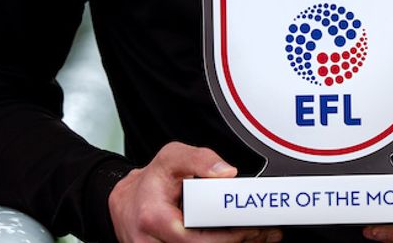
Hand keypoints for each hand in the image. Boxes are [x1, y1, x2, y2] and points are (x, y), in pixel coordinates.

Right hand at [108, 141, 283, 242]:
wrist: (126, 203)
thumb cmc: (151, 182)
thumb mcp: (171, 157)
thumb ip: (199, 159)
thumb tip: (227, 173)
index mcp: (153, 217)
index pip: (197, 239)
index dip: (229, 237)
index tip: (253, 227)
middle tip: (265, 233)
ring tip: (258, 237)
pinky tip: (238, 241)